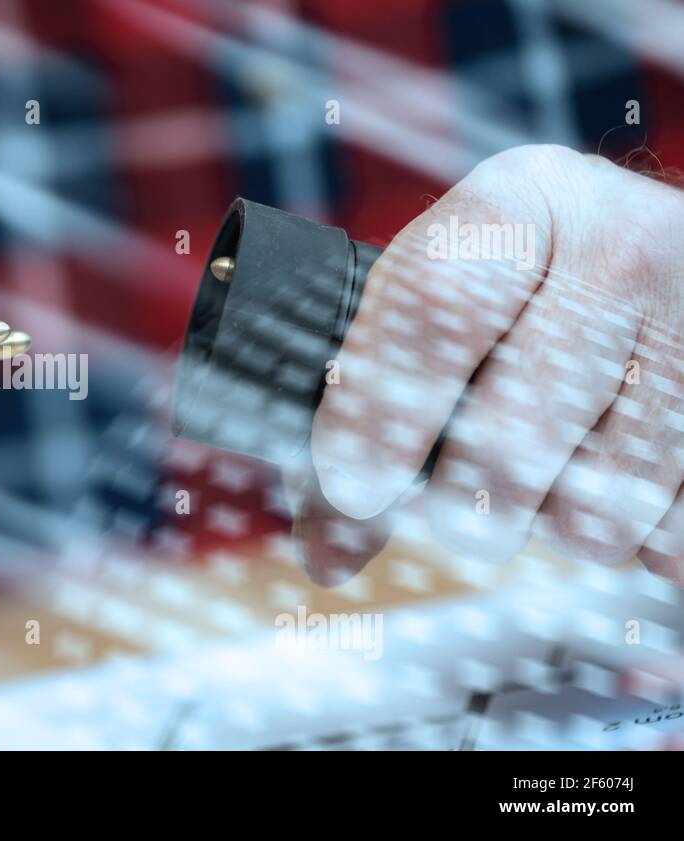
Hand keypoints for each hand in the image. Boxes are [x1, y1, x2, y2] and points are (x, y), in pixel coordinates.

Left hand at [289, 144, 683, 586]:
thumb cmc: (527, 300)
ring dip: (559, 525)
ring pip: (600, 493)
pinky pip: (671, 516)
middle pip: (514, 426)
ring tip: (549, 488)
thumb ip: (374, 410)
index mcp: (515, 203)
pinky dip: (637, 534)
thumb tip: (328, 552)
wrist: (665, 273)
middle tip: (460, 517)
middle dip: (468, 505)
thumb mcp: (451, 305)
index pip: (435, 306)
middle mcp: (617, 240)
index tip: (354, 492)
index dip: (382, 413)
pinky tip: (621, 489)